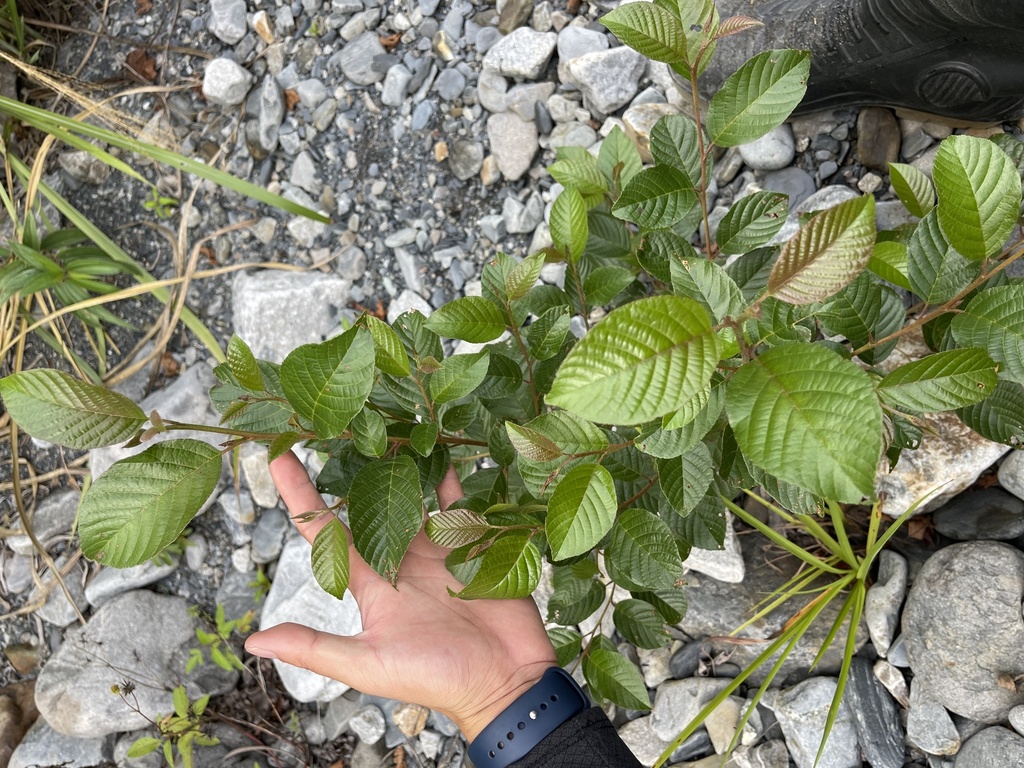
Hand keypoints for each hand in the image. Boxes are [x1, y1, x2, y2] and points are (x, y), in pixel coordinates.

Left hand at [244, 452, 556, 740]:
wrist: (504, 682)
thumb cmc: (434, 678)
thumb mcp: (368, 665)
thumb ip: (315, 648)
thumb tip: (252, 643)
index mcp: (372, 583)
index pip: (327, 530)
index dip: (301, 495)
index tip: (279, 456)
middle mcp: (400, 558)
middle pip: (368, 504)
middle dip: (349, 468)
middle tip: (331, 422)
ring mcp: (437, 549)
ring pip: (412, 496)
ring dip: (398, 465)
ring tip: (381, 424)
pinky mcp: (472, 543)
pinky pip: (459, 500)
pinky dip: (451, 474)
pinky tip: (440, 444)